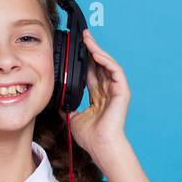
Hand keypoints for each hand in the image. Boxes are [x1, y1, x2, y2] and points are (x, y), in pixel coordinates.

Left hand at [60, 28, 128, 159]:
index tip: (75, 49)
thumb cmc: (90, 137)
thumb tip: (59, 101)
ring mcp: (116, 90)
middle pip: (99, 65)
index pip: (91, 73)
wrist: (100, 145)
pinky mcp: (122, 91)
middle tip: (82, 35)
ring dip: (97, 50)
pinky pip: (115, 70)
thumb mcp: (73, 118)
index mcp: (98, 97)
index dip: (84, 61)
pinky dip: (105, 60)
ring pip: (107, 64)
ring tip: (87, 38)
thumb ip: (68, 107)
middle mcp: (108, 92)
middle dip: (90, 49)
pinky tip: (95, 52)